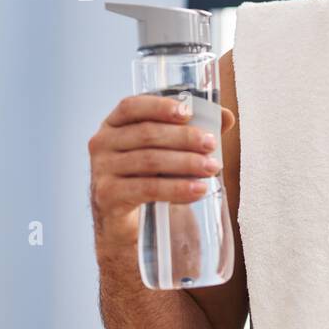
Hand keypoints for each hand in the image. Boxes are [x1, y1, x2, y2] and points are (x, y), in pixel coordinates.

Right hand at [88, 95, 235, 250]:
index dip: (160, 107)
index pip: (132, 106)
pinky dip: (177, 189)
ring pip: (150, 161)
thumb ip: (193, 131)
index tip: (188, 112)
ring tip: (211, 168)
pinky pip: (147, 188)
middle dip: (184, 138)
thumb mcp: (167, 151)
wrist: (128, 222)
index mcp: (114, 124)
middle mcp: (103, 143)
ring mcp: (102, 169)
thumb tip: (226, 117)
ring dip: (186, 163)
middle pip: (146, 134)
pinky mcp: (108, 195)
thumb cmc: (149, 176)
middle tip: (211, 144)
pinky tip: (198, 190)